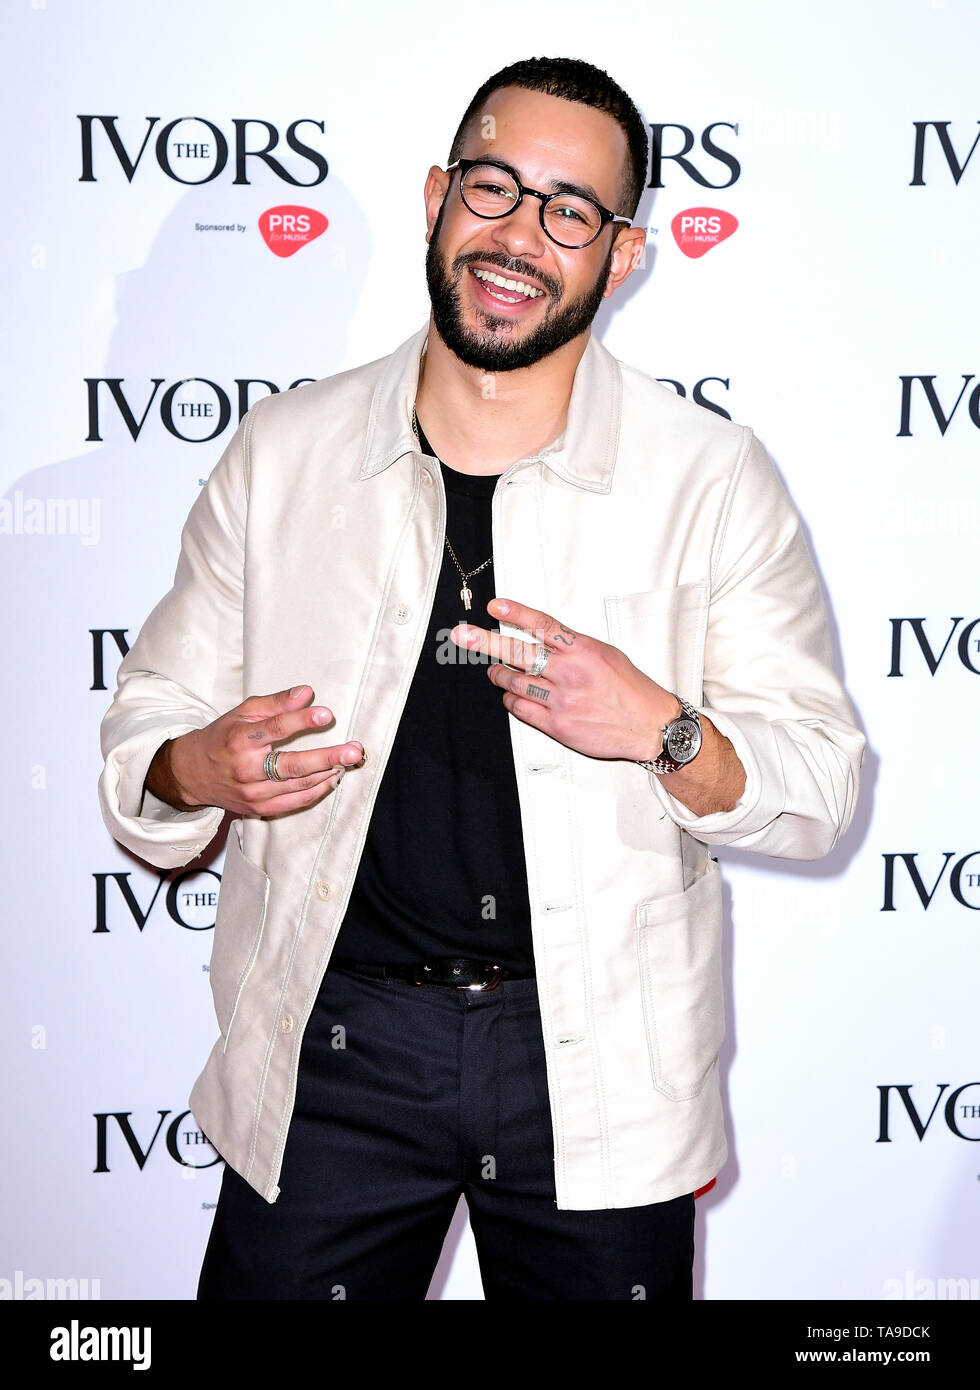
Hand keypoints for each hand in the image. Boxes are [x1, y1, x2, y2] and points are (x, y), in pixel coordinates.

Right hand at [147, 685, 363, 816]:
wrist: (191, 774)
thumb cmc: (222, 738)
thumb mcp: (242, 713)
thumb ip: (275, 703)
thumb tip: (306, 692)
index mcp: (240, 740)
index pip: (275, 729)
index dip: (302, 721)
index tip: (326, 714)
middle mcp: (246, 769)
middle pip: (292, 765)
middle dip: (327, 758)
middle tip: (354, 751)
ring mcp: (253, 793)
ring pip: (298, 785)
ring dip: (328, 773)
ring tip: (349, 760)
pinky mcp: (258, 808)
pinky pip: (295, 801)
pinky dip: (317, 791)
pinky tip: (333, 777)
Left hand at [451, 597, 677, 762]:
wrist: (649, 726)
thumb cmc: (630, 689)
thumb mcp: (605, 654)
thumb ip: (572, 647)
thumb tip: (540, 638)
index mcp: (583, 650)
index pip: (543, 625)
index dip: (516, 614)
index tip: (495, 606)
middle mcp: (570, 673)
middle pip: (518, 653)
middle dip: (485, 642)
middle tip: (462, 636)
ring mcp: (562, 701)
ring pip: (514, 682)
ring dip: (499, 674)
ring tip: (494, 670)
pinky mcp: (558, 726)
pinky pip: (521, 708)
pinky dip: (510, 699)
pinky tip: (510, 694)